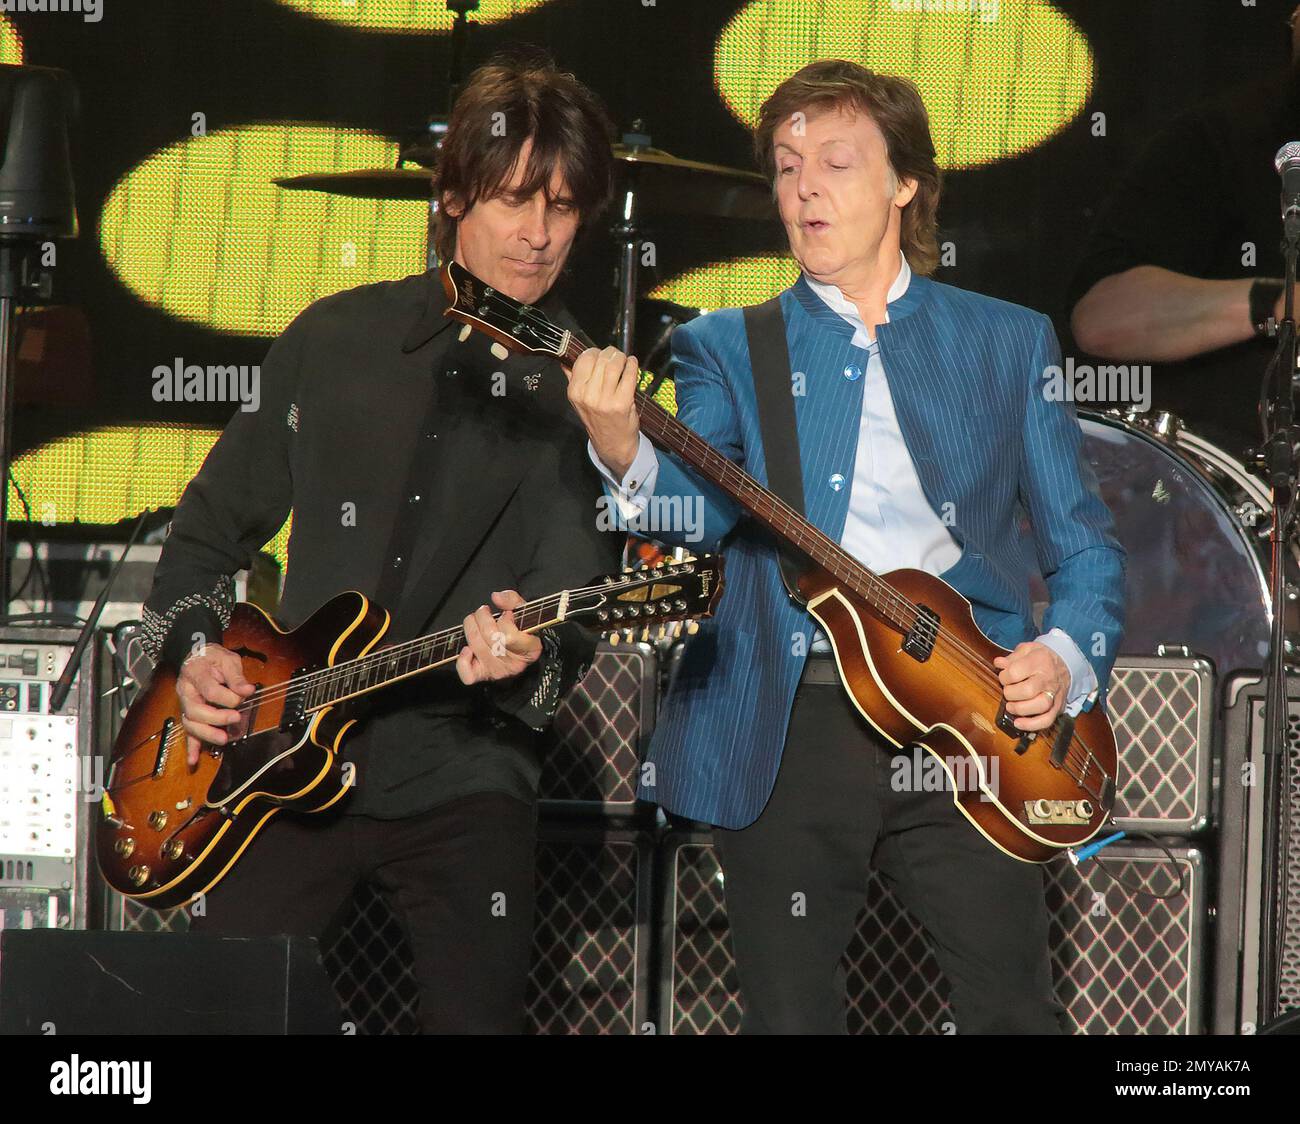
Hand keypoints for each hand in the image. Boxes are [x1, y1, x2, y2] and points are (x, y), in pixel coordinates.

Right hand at [176, 643, 255, 766]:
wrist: (196, 656)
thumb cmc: (213, 658)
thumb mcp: (228, 660)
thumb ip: (236, 676)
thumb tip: (248, 690)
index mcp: (196, 674)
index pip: (209, 690)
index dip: (227, 697)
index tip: (243, 696)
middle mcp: (186, 691)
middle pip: (195, 710)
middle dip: (216, 718)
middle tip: (235, 719)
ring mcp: (185, 704)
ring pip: (190, 723)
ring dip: (206, 734)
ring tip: (223, 739)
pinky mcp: (189, 714)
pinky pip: (187, 732)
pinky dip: (190, 747)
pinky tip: (193, 761)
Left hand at [456, 590, 543, 684]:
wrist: (518, 651)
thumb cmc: (521, 629)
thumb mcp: (523, 611)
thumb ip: (512, 600)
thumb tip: (495, 597)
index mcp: (529, 650)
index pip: (510, 636)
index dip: (505, 620)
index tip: (507, 614)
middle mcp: (513, 664)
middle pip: (489, 638)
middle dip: (482, 617)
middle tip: (484, 612)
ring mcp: (497, 671)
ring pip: (476, 646)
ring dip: (471, 627)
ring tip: (476, 621)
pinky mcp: (482, 675)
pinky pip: (468, 673)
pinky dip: (463, 660)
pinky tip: (468, 649)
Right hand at [566, 346, 640, 479]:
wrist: (612, 443)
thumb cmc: (597, 419)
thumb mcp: (578, 401)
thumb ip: (572, 379)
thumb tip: (566, 361)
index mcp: (574, 392)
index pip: (583, 359)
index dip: (594, 352)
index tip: (600, 355)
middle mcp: (588, 395)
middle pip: (600, 359)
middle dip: (610, 353)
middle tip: (615, 356)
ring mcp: (605, 400)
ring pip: (614, 364)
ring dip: (621, 357)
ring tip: (624, 360)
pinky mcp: (622, 402)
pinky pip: (629, 374)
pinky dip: (632, 365)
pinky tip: (632, 365)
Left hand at [992, 641, 1068, 732]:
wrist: (1065, 664)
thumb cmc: (1041, 658)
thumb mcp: (1027, 650)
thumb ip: (1012, 657)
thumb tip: (999, 663)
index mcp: (1039, 661)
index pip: (1016, 672)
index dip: (1004, 677)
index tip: (1003, 677)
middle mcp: (1048, 679)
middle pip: (1028, 691)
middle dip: (1011, 694)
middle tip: (1007, 692)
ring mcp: (1055, 694)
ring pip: (1040, 706)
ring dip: (1020, 709)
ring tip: (1010, 707)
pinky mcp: (1058, 707)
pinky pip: (1047, 720)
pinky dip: (1032, 725)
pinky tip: (1018, 723)